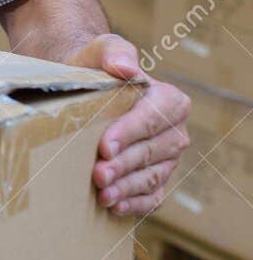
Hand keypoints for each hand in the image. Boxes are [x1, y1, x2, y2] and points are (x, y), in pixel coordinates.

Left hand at [66, 33, 190, 215]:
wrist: (84, 90)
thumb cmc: (95, 68)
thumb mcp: (101, 51)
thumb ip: (114, 52)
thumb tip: (125, 66)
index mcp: (169, 101)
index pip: (153, 118)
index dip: (130, 133)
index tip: (104, 146)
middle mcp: (175, 132)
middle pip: (152, 151)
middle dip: (124, 165)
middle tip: (98, 175)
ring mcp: (167, 158)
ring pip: (152, 177)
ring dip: (127, 188)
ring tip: (103, 196)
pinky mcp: (155, 178)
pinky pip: (152, 196)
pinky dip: (135, 204)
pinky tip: (114, 207)